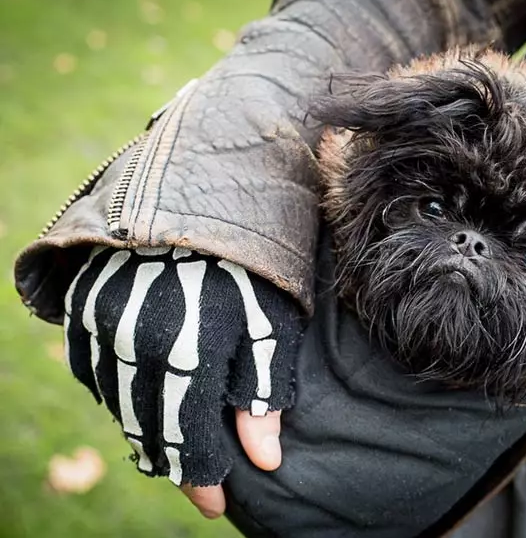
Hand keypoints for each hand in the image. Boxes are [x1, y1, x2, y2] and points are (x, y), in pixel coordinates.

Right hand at [63, 245, 303, 514]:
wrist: (200, 187)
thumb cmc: (249, 256)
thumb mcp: (273, 319)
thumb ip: (265, 389)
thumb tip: (264, 459)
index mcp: (186, 350)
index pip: (188, 441)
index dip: (203, 480)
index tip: (218, 506)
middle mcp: (132, 344)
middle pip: (147, 431)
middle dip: (175, 461)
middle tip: (199, 477)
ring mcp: (101, 325)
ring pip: (118, 406)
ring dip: (145, 431)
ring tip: (173, 444)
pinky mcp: (84, 308)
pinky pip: (93, 371)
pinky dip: (118, 395)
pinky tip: (143, 399)